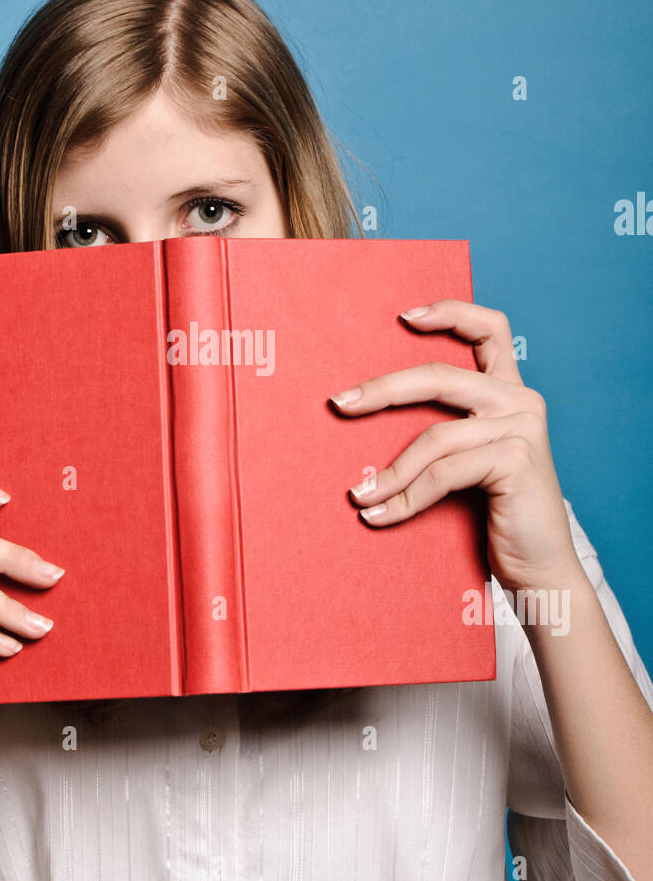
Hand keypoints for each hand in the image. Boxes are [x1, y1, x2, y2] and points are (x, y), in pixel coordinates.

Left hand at [331, 300, 580, 594]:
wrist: (541, 568)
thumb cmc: (497, 514)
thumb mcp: (472, 460)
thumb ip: (448, 429)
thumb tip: (371, 410)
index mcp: (510, 393)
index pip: (490, 329)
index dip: (451, 313)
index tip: (404, 317)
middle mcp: (521, 401)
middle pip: (439, 376)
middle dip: (383, 388)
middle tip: (339, 404)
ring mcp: (522, 429)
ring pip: (434, 437)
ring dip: (389, 473)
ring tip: (359, 496)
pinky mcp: (516, 461)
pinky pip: (442, 475)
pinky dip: (405, 499)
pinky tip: (379, 516)